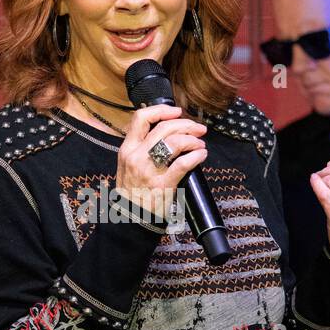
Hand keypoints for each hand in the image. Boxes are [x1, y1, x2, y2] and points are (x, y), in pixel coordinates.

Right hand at [116, 104, 208, 219]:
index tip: (177, 112)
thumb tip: (164, 132)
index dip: (162, 110)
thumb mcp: (128, 166)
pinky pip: (182, 164)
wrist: (131, 219)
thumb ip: (140, 148)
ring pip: (174, 143)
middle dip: (185, 124)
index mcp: (127, 149)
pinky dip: (196, 156)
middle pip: (163, 128)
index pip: (141, 118)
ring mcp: (149, 171)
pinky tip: (201, 155)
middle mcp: (136, 157)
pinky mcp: (162, 186)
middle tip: (198, 128)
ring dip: (192, 140)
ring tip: (200, 144)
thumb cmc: (133, 192)